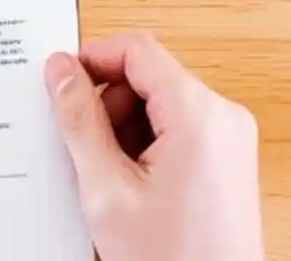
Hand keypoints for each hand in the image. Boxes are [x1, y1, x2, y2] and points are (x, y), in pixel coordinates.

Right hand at [44, 34, 263, 260]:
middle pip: (147, 75)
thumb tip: (60, 70)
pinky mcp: (227, 157)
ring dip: (123, 129)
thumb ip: (79, 120)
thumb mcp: (106, 188)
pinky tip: (131, 187)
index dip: (92, 59)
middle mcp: (223, 117)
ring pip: (158, 103)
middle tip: (85, 151)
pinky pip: (176, 127)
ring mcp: (230, 137)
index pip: (138, 49)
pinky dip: (144, 145)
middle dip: (107, 105)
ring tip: (112, 180)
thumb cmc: (171, 259)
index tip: (60, 83)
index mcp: (199, 115)